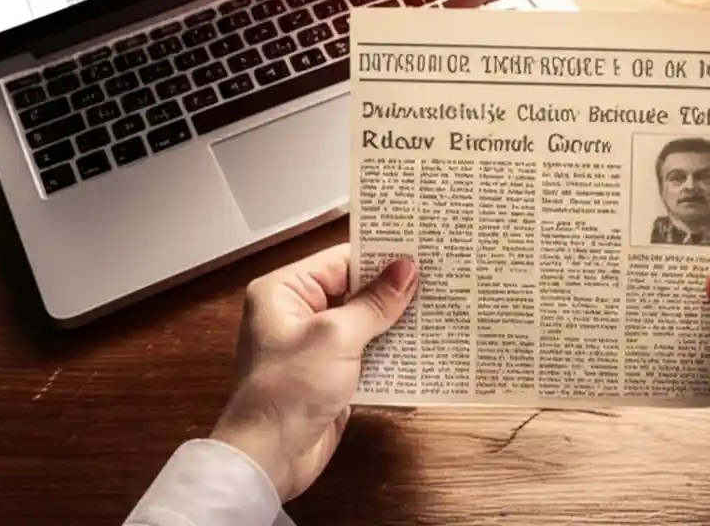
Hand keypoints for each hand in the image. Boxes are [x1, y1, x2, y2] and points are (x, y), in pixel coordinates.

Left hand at [210, 244, 417, 500]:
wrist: (269, 457)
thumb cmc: (288, 390)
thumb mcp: (336, 337)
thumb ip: (374, 303)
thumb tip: (406, 270)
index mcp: (284, 291)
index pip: (341, 260)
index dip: (381, 257)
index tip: (422, 252)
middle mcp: (297, 313)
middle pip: (355, 290)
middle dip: (394, 290)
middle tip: (439, 280)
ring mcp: (315, 346)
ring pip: (365, 323)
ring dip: (397, 322)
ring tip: (440, 310)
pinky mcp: (331, 374)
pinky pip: (367, 353)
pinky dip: (391, 352)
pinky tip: (424, 348)